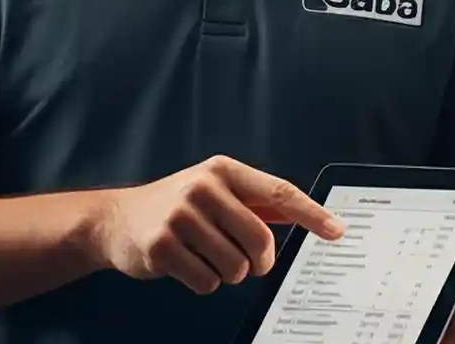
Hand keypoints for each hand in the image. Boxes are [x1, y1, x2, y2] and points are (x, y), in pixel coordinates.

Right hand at [89, 155, 345, 294]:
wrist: (117, 220)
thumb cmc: (176, 206)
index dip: (311, 214)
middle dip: (258, 261)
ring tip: (205, 256)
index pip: (278, 192)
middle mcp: (201, 187)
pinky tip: (185, 264)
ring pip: (235, 267)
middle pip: (260, 240)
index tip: (337, 231)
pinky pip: (207, 282)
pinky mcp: (161, 246)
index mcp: (222, 170)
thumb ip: (257, 202)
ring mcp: (179, 216)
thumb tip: (306, 214)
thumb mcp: (215, 192)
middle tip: (245, 261)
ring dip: (227, 273)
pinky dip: (204, 283)